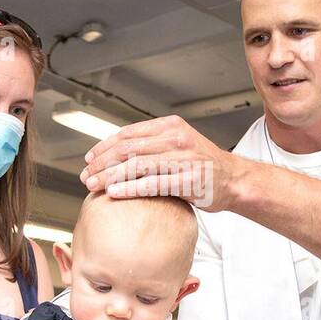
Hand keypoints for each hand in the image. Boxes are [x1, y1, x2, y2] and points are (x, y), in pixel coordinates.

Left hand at [79, 115, 243, 211]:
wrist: (235, 180)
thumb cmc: (204, 166)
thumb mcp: (179, 144)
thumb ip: (153, 144)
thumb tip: (118, 151)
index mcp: (170, 126)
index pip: (128, 133)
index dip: (104, 146)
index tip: (89, 158)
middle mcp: (176, 139)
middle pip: (128, 148)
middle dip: (102, 162)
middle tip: (85, 175)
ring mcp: (183, 159)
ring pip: (136, 165)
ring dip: (109, 176)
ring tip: (93, 185)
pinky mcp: (188, 180)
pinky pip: (151, 184)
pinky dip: (129, 188)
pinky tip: (113, 192)